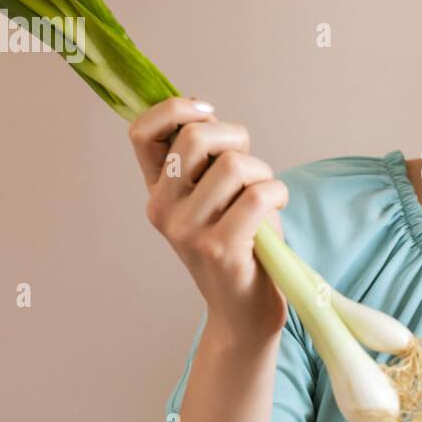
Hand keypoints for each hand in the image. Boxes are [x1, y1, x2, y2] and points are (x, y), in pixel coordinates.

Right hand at [129, 97, 288, 347]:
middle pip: (196, 137)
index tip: (208, 114)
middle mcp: (163, 210)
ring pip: (234, 165)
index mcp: (157, 192)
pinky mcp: (219, 248)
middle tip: (248, 164)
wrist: (245, 312)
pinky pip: (259, 194)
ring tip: (265, 195)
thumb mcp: (214, 196)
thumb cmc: (240, 245)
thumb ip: (205, 158)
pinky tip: (276, 206)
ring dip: (263, 171)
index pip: (142, 132)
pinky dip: (278, 193)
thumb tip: (204, 112)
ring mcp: (188, 231)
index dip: (176, 109)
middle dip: (236, 137)